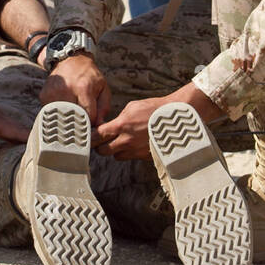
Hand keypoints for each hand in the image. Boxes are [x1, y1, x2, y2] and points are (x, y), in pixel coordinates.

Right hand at [40, 53, 110, 124]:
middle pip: (73, 119)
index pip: (88, 116)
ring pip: (61, 118)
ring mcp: (53, 93)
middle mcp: (67, 90)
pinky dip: (58, 114)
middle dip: (78, 124)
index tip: (92, 124)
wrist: (70, 60)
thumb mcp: (103, 88)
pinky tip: (63, 105)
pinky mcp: (44, 95)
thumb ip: (104, 108)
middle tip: (82, 122)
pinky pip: (52, 114)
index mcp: (84, 88)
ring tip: (72, 112)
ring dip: (67, 119)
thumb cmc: (89, 76)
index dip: (91, 123)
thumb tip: (98, 125)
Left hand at [94, 83, 222, 160]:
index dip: (90, 138)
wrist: (176, 117)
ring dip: (116, 150)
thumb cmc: (154, 109)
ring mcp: (136, 151)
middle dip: (100, 146)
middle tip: (102, 141)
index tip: (88, 137)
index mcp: (121, 126)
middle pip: (103, 151)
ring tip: (122, 141)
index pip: (97, 136)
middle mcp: (127, 141)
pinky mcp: (145, 156)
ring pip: (117, 156)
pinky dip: (130, 152)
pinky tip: (136, 143)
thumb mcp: (132, 107)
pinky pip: (131, 157)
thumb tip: (110, 126)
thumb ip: (119, 119)